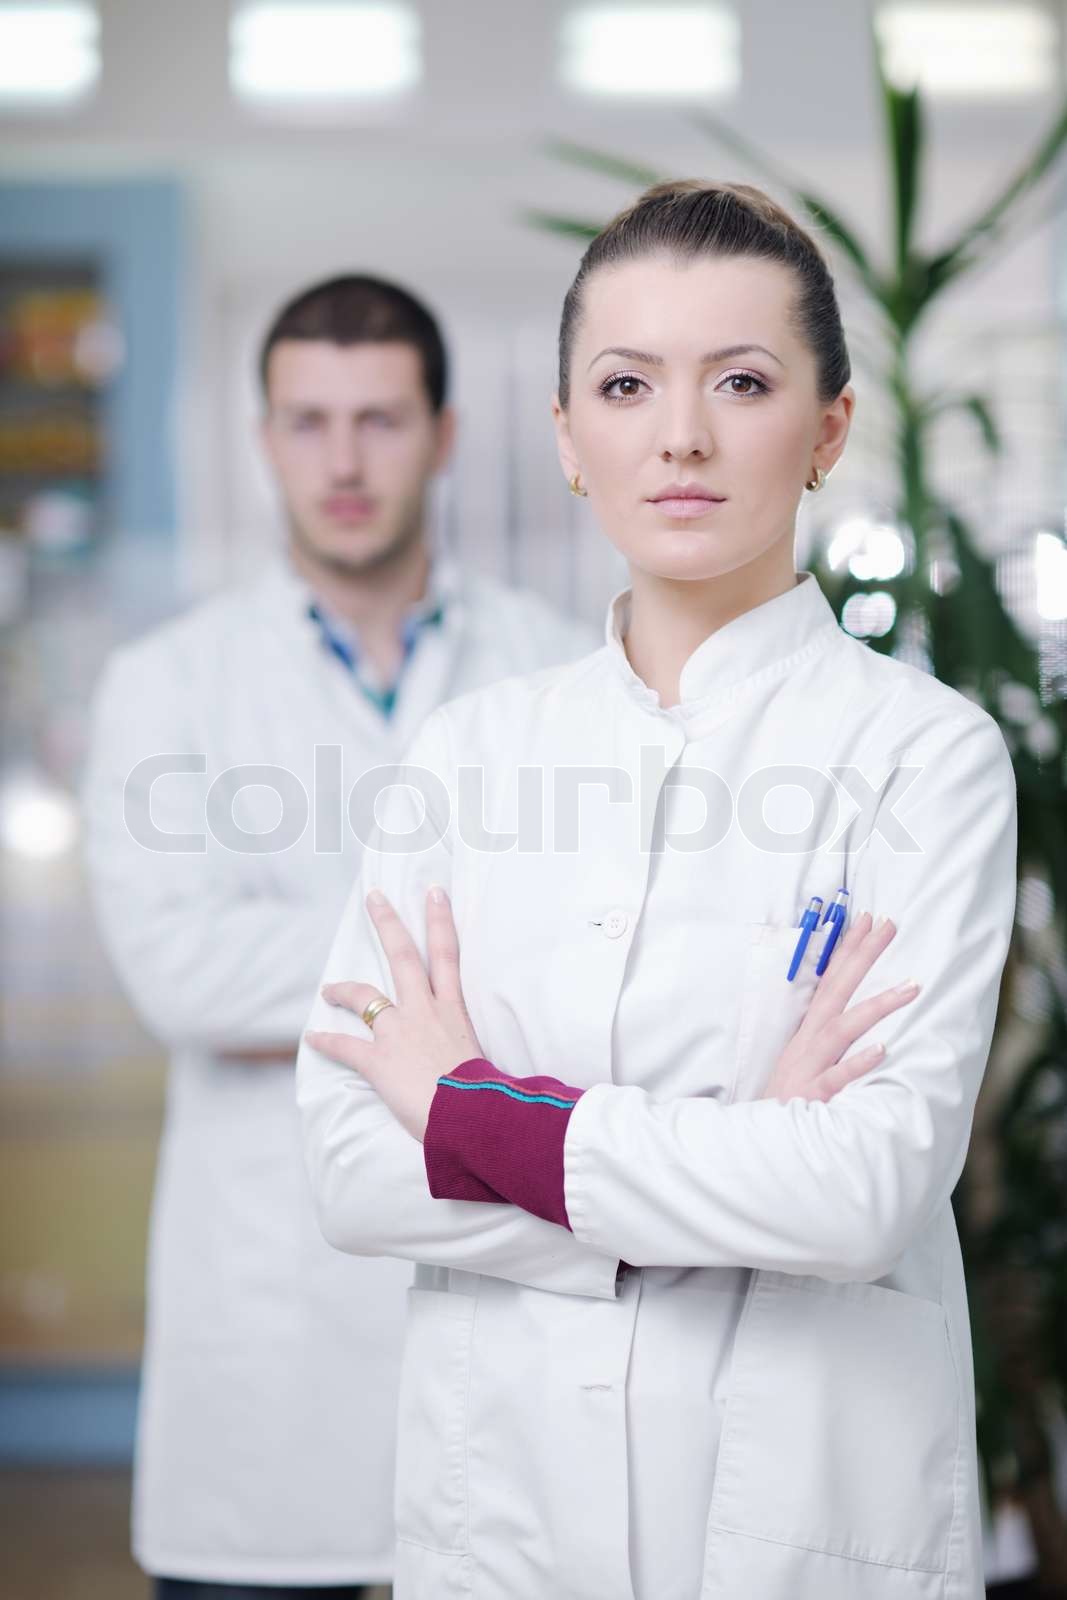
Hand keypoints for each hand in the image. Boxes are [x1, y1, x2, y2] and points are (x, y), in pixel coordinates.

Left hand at [304, 886, 483, 1142]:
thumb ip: (470, 1052)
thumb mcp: (482, 1061)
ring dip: (343, 989)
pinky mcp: (379, 1060)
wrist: (472, 1115)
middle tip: (374, 899)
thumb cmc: (486, 1095)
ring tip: (328, 988)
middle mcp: (425, 1011)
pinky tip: (313, 1038)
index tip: (434, 894)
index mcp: (453, 1010)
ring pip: (366, 996)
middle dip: (388, 924)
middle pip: (403, 957)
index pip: (447, 955)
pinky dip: (327, 1042)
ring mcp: (399, 1032)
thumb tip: (477, 1068)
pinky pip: (345, 1046)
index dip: (440, 921)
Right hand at [760, 911, 919, 1103]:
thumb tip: (851, 1011)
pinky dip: (858, 1063)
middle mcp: (810, 1041)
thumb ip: (827, 1036)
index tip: (867, 919)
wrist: (760, 1136)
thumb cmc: (789, 1098)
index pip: (830, 980)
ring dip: (877, 1005)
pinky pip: (839, 1077)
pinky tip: (882, 1050)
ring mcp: (811, 1065)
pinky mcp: (815, 1094)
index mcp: (809, 1030)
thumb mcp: (804, 1059)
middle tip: (890, 925)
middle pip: (838, 989)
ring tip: (911, 986)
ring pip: (844, 1027)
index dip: (847, 949)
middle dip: (864, 955)